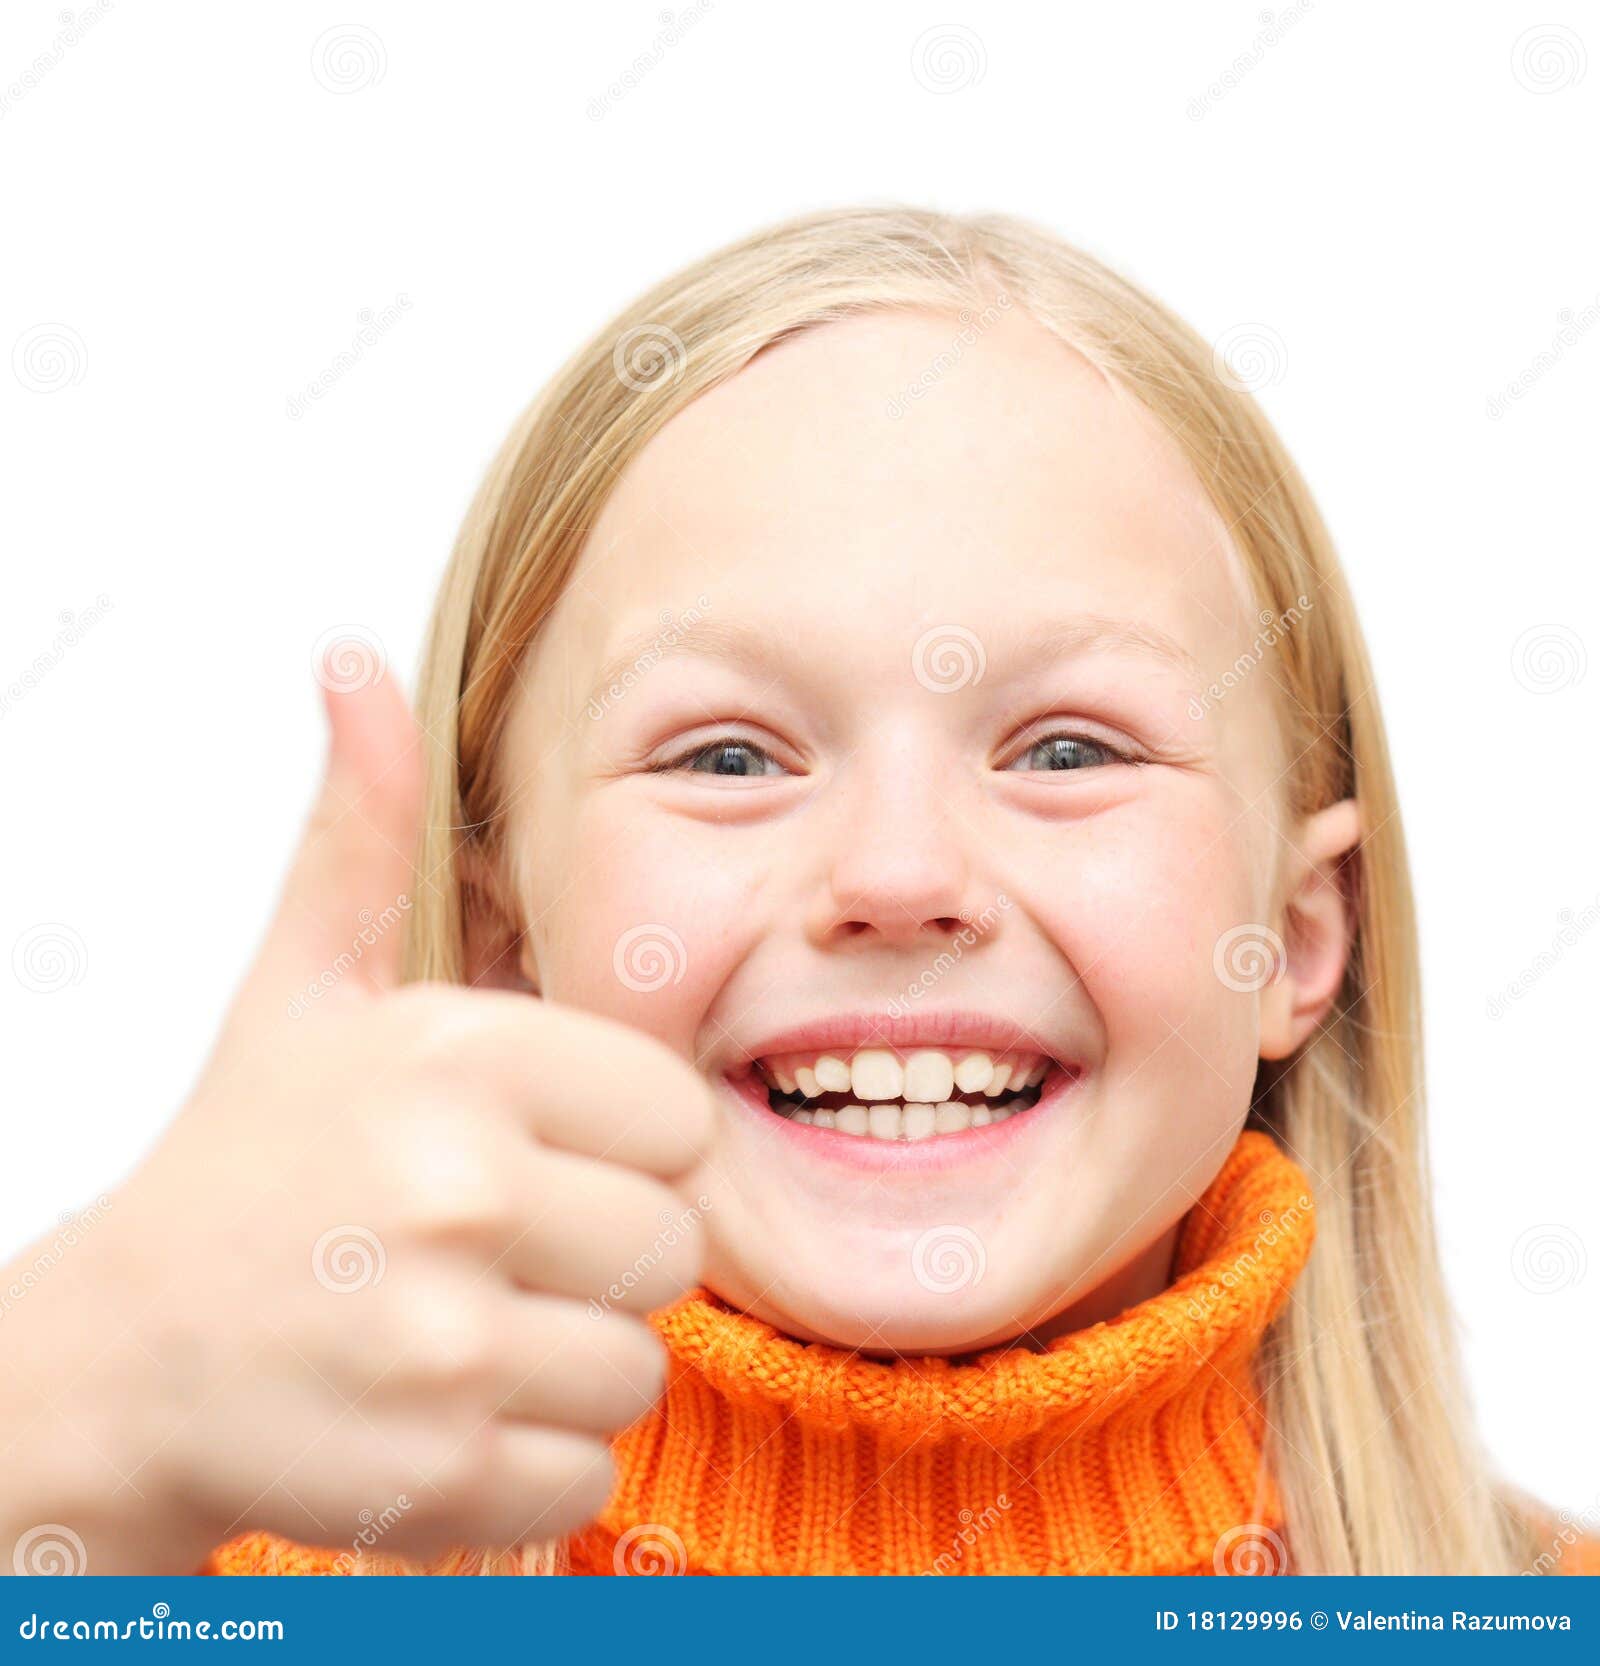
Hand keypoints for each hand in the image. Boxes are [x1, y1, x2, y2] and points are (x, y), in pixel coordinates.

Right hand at [0, 667, 713, 1574]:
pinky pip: (586, 1467)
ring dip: (571, 1352)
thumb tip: (352, 664)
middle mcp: (459, 1194)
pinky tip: (447, 1403)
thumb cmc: (248, 1157)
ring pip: (638, 1362)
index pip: (678, 1116)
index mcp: (457, 1060)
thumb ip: (365, 828)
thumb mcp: (307, 978)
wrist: (125, 1352)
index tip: (546, 1149)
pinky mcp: (435, 1475)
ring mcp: (445, 1346)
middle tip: (505, 1243)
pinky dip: (532, 1454)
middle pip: (673, 1245)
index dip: (623, 1142)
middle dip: (605, 1250)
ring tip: (474, 1320)